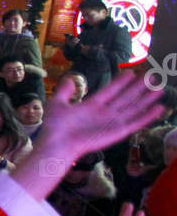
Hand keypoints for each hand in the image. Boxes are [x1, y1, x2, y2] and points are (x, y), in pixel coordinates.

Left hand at [12, 72, 164, 201]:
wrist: (57, 143)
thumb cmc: (55, 126)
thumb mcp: (58, 103)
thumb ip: (65, 91)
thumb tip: (69, 78)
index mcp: (91, 106)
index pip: (111, 91)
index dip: (121, 82)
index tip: (131, 72)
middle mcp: (105, 114)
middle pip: (126, 97)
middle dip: (139, 88)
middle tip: (152, 77)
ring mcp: (112, 123)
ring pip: (134, 108)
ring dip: (147, 98)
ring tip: (159, 88)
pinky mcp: (118, 132)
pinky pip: (136, 122)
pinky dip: (148, 115)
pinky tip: (160, 108)